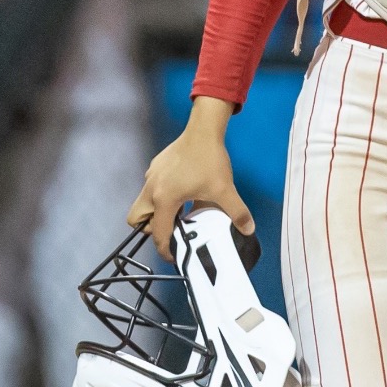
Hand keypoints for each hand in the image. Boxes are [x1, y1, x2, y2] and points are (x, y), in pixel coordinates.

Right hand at [127, 98, 252, 258]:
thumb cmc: (209, 161)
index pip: (158, 233)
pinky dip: (161, 196)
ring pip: (143, 203)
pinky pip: (151, 188)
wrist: (203, 131)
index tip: (175, 255)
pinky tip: (183, 191)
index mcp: (164, 200)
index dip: (165, 248)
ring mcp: (151, 177)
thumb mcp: (224, 189)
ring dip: (156, 212)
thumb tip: (248, 228)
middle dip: (150, 229)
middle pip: (137, 219)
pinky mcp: (155, 167)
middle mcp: (151, 190)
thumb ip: (236, 212)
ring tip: (179, 212)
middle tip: (172, 228)